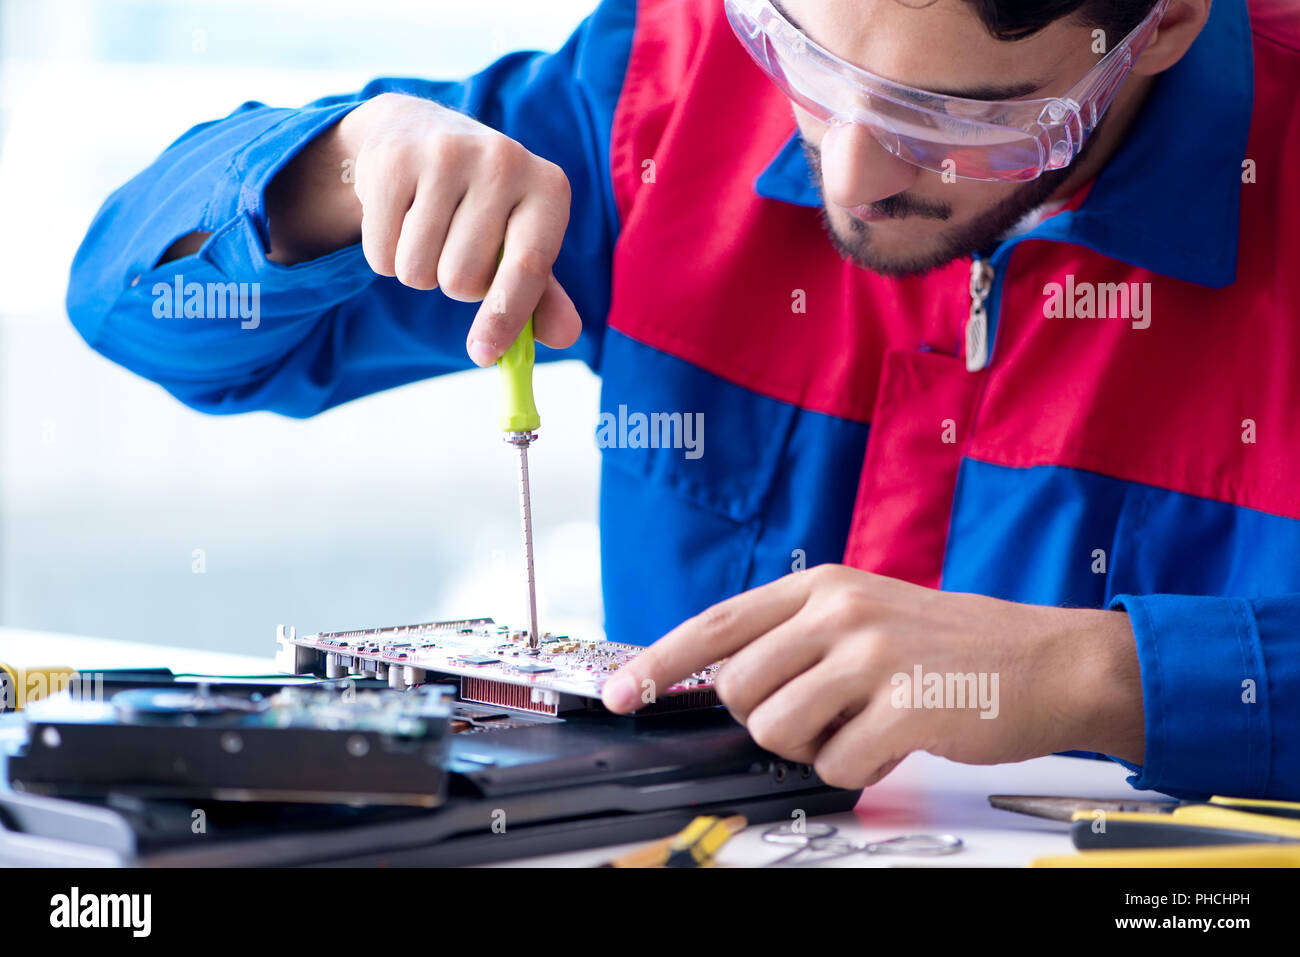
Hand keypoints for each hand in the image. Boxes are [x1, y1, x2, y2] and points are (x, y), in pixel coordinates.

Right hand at [266, 92, 579, 363]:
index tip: (482, 355)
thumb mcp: (522, 242)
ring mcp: (447, 155)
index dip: (503, 319)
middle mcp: (504, 162)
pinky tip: (401, 218)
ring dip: (417, 271)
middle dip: (453, 284)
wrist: (420, 132)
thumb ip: (543, 295)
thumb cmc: (485, 206)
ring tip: (428, 229)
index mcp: (549, 188)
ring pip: (417, 271)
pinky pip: (379, 255)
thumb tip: (567, 335)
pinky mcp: (394, 160)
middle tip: (456, 246)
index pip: (527, 269)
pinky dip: (384, 255)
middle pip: (462, 280)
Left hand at [601, 564, 1144, 788]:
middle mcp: (839, 611)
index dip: (659, 661)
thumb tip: (726, 680)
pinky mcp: (906, 706)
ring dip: (815, 746)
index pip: (716, 622)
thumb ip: (798, 636)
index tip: (619, 694)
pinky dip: (860, 769)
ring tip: (865, 723)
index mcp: (822, 586)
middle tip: (827, 710)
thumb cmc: (952, 645)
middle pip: (739, 690)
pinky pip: (836, 765)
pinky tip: (898, 741)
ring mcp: (872, 655)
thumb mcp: (867, 612)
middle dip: (769, 717)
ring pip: (776, 730)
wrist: (1051, 659)